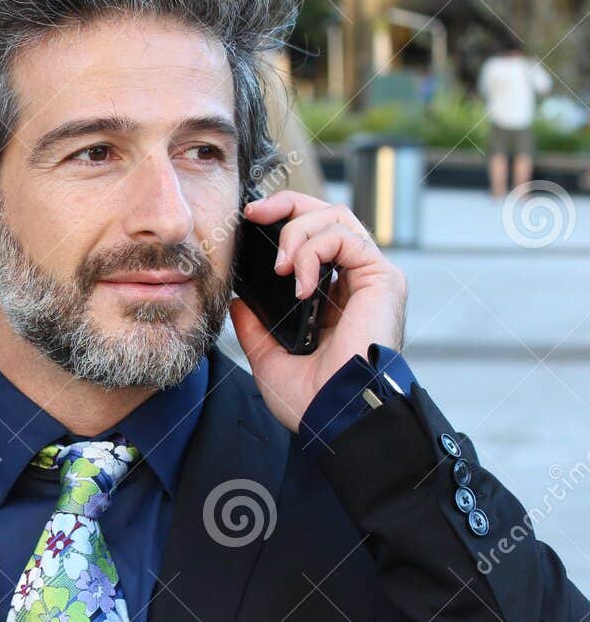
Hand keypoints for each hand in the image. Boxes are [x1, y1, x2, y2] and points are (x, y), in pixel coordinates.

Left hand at [228, 190, 408, 432]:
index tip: (250, 220)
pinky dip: (312, 249)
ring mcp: (370, 279)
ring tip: (278, 264)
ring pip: (336, 218)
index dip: (284, 221)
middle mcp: (354, 283)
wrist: (333, 416)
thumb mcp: (269, 357)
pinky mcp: (382, 279)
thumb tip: (239, 302)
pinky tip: (297, 281)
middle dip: (288, 205)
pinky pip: (344, 237)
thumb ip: (255, 327)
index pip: (313, 240)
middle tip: (255, 212)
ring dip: (296, 231)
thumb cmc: (310, 399)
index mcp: (332, 299)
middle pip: (328, 215)